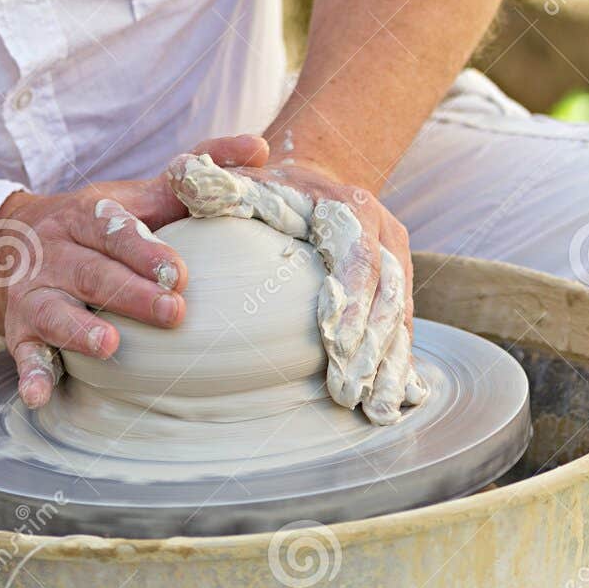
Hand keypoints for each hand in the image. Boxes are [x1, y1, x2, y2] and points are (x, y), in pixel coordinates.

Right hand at [0, 136, 266, 407]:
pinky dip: (31, 374)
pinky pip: (23, 354)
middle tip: (173, 313)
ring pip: (54, 311)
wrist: (8, 244)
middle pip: (93, 273)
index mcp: (88, 217)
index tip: (179, 272)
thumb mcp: (137, 195)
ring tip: (110, 347)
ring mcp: (35, 293)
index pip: (115, 229)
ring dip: (78, 331)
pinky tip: (40, 396)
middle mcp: (58, 253)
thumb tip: (260, 148)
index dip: (145, 250)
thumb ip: (193, 175)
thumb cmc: (97, 224)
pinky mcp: (19, 330)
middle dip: (130, 294)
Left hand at [165, 146, 423, 423]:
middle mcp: (382, 231)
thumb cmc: (269, 187)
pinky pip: (404, 324)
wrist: (312, 176)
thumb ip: (215, 183)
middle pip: (385, 293)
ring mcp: (395, 258)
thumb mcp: (243, 181)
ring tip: (377, 411)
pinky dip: (399, 362)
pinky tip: (392, 402)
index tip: (334, 343)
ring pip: (401, 314)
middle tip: (347, 392)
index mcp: (349, 207)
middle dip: (370, 345)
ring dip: (389, 363)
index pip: (355, 257)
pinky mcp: (398, 281)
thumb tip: (184, 177)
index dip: (350, 300)